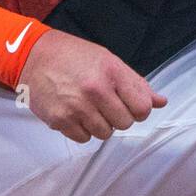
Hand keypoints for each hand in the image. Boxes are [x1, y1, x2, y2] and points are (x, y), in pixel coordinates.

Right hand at [18, 30, 166, 142]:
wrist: (35, 56)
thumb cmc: (75, 57)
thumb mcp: (110, 62)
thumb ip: (136, 84)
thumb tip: (161, 102)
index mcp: (112, 72)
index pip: (142, 108)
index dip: (138, 109)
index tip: (129, 103)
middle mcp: (95, 90)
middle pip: (124, 124)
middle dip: (118, 116)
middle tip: (106, 104)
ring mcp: (76, 107)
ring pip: (105, 134)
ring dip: (100, 124)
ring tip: (89, 107)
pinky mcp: (59, 120)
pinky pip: (84, 138)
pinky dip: (82, 130)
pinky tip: (76, 113)